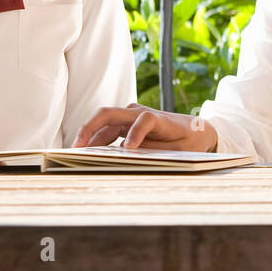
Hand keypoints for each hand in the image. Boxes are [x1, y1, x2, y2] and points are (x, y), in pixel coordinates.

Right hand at [72, 103, 218, 152]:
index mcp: (158, 118)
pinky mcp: (127, 122)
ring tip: (74, 153)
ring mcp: (131, 116)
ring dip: (88, 135)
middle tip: (77, 148)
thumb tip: (133, 158)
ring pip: (103, 121)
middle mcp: (140, 112)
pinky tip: (84, 152)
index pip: (144, 119)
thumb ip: (158, 152)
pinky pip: (107, 129)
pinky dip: (94, 139)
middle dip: (90, 128)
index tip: (128, 150)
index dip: (135, 133)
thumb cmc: (190, 141)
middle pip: (109, 113)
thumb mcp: (180, 152)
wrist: (197, 130)